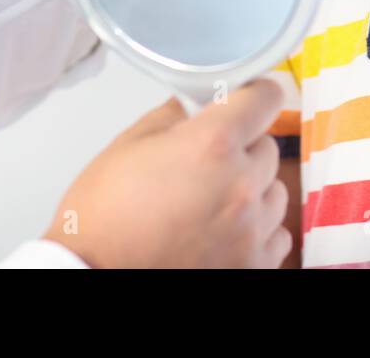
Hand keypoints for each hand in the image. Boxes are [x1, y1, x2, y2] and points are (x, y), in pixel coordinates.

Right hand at [41, 79, 290, 267]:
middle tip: (208, 161)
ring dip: (253, 189)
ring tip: (213, 200)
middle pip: (268, 147)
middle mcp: (241, 185)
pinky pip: (275, 236)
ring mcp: (251, 230)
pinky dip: (257, 230)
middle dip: (243, 148)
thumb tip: (190, 108)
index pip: (265, 98)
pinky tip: (224, 231)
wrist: (94, 275)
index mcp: (212, 145)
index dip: (255, 94)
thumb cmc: (101, 219)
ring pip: (275, 192)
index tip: (250, 98)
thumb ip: (169, 118)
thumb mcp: (127, 147)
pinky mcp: (253, 265)